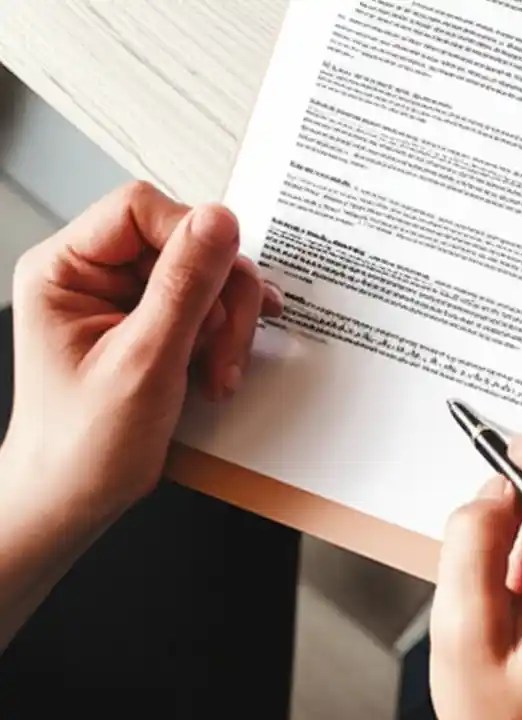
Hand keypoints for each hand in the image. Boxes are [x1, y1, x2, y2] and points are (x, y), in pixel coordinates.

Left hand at [1, 181, 281, 517]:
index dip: (192, 239)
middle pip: (185, 241)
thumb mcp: (144, 362)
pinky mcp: (153, 320)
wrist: (76, 498)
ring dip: (228, 324)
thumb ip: (185, 286)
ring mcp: (124, 296)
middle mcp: (92, 273)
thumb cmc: (85, 444)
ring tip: (220, 372)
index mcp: (64, 269)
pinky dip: (226, 334)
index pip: (141, 209)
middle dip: (220, 297)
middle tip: (224, 349)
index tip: (221, 286)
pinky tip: (225, 363)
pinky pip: (208, 303)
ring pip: (207, 274)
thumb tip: (219, 220)